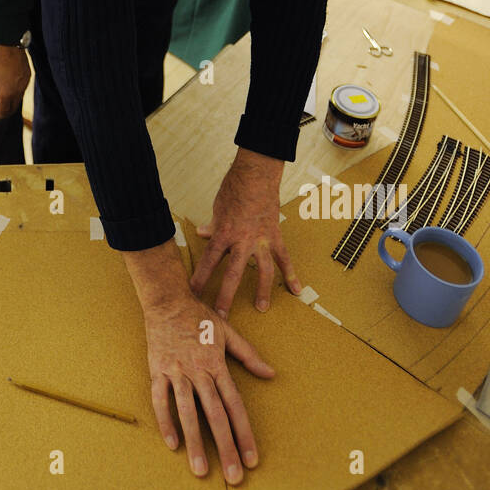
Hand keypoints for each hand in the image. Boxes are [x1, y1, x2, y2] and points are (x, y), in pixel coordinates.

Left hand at [0, 44, 29, 122]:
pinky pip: (22, 90)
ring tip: (4, 102)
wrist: (11, 45)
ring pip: (18, 99)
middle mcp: (17, 91)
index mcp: (6, 93)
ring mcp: (24, 84)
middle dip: (5, 113)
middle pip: (12, 108)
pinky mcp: (28, 77)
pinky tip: (11, 89)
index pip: (2, 111)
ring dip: (11, 104)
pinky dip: (16, 94)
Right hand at [125, 241, 273, 481]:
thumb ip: (248, 355)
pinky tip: (172, 445)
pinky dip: (166, 422)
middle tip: (234, 477)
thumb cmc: (199, 317)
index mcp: (217, 365)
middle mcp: (198, 372)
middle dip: (226, 448)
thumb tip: (271, 373)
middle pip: (215, 415)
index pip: (235, 406)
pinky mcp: (157, 370)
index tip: (252, 459)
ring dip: (195, 443)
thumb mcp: (228, 333)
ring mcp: (176, 372)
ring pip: (187, 412)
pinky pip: (160, 400)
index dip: (244, 434)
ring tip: (202, 470)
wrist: (167, 300)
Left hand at [191, 147, 300, 317]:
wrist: (257, 175)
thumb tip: (201, 233)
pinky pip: (284, 258)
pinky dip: (291, 274)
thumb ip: (212, 225)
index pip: (209, 260)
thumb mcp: (217, 208)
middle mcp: (243, 241)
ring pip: (263, 270)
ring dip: (263, 291)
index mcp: (224, 234)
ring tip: (261, 308)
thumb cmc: (234, 189)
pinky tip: (296, 291)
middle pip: (234, 273)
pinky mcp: (276, 237)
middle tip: (221, 314)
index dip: (200, 278)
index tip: (192, 294)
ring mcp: (261, 240)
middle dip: (226, 295)